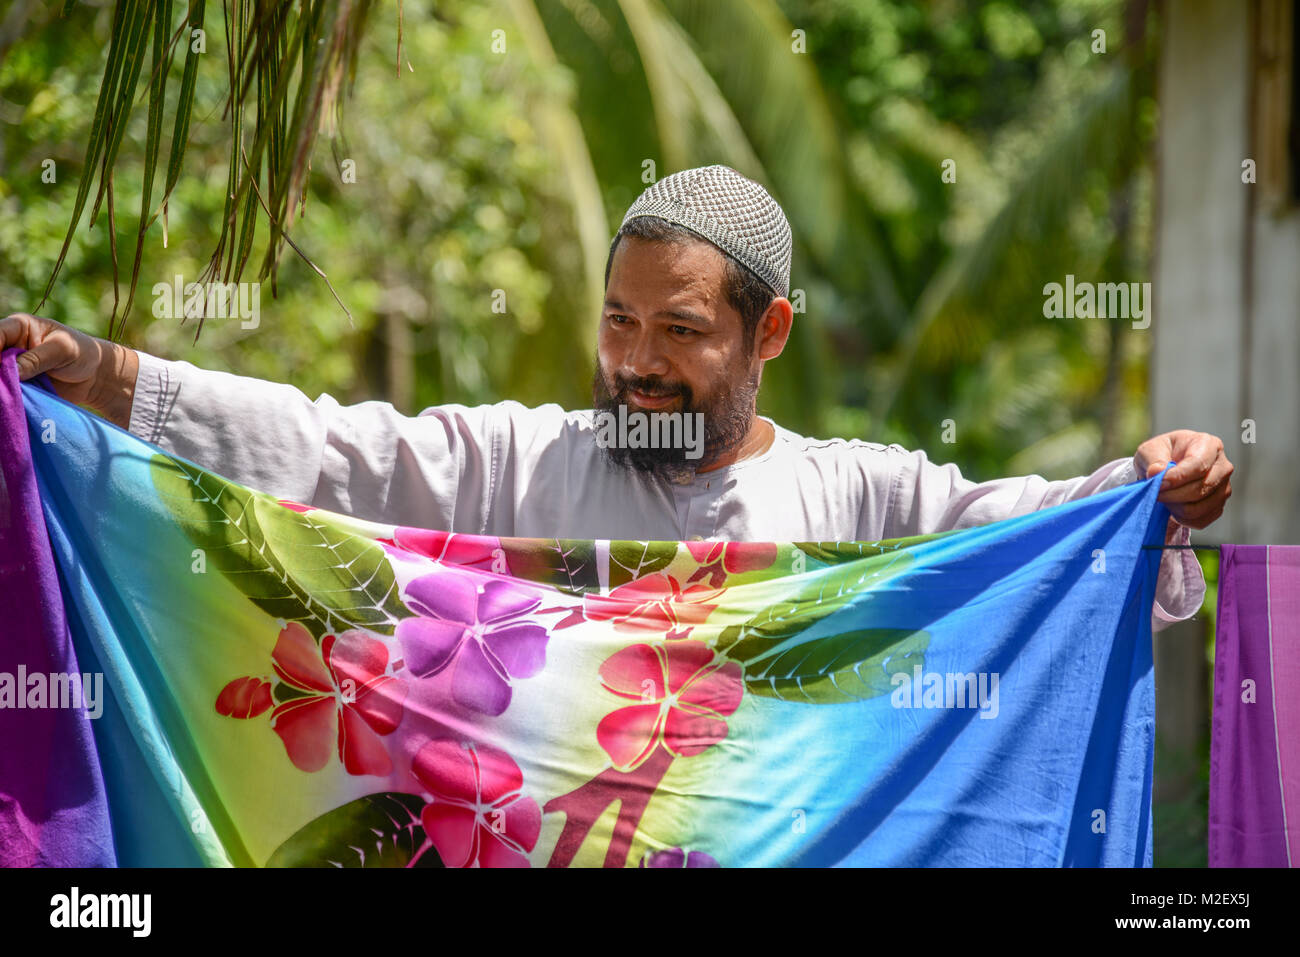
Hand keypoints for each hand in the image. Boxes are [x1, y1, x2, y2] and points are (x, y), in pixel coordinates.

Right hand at [1, 312, 137, 426]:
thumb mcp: (62, 350)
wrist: (96, 376)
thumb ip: (36, 359)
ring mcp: (12, 366)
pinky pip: (6, 390)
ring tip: (8, 393)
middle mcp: (10, 346)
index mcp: (19, 327)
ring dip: (1, 385)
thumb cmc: (82, 353)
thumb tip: (11, 371)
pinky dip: (7, 396)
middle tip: (5, 383)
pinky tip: (10, 402)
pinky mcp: (18, 384)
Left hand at [1133, 430, 1232, 529]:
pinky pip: (1199, 520)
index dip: (1177, 478)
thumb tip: (1156, 472)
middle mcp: (1222, 467)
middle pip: (1199, 489)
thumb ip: (1153, 459)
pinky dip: (1180, 518)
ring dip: (1173, 507)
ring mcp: (1223, 488)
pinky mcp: (1218, 507)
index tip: (1159, 484)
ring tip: (1162, 498)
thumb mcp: (1150, 449)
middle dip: (1171, 495)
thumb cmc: (1160, 454)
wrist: (1166, 468)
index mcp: (1209, 445)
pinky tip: (1171, 507)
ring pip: (1198, 508)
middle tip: (1154, 493)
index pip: (1199, 465)